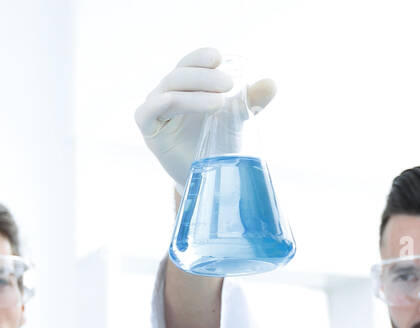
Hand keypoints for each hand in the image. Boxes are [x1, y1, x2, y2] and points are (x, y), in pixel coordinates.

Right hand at [133, 46, 276, 191]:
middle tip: (228, 84)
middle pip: (179, 75)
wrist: (208, 178)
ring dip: (193, 93)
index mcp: (186, 84)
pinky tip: (174, 103)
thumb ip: (251, 101)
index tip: (219, 58)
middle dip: (204, 77)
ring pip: (169, 91)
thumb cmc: (219, 142)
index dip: (201, 57)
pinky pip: (148, 111)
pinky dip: (161, 103)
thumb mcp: (237, 119)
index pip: (190, 63)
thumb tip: (272, 83)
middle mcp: (167, 92)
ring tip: (219, 103)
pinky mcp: (149, 129)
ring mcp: (155, 109)